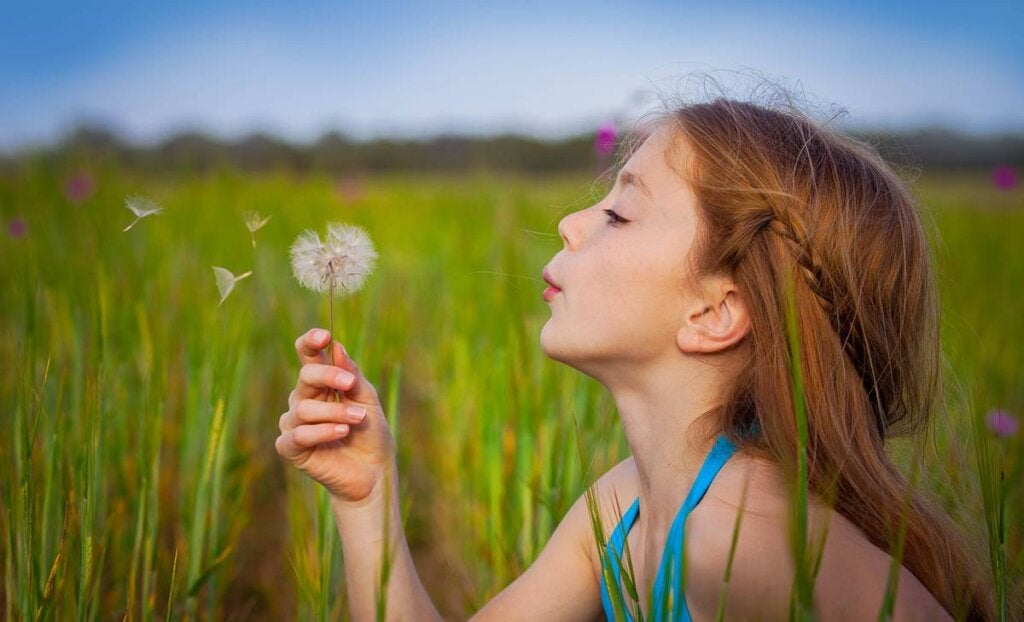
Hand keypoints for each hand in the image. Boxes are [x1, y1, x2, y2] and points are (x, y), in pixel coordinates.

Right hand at [276, 328, 395, 504]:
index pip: (308, 356)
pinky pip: (298, 434)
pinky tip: (341, 432)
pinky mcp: (290, 448)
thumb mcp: (367, 399)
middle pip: (305, 377)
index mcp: (321, 384)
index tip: (324, 336)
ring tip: (357, 419)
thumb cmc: (370, 434)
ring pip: (303, 408)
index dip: (310, 343)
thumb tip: (337, 348)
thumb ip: (352, 375)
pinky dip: (322, 432)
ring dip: (334, 411)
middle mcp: (303, 400)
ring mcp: (294, 424)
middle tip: (350, 384)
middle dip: (328, 377)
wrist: (373, 472)